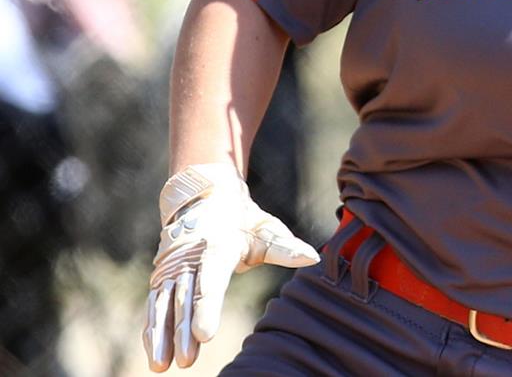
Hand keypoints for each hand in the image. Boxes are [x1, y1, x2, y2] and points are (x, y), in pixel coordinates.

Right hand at [144, 163, 318, 370]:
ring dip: (163, 336)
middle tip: (186, 359)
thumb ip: (285, 247)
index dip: (206, 309)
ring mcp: (172, 269)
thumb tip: (313, 257)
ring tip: (163, 365)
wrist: (205, 197)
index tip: (204, 336)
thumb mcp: (265, 229)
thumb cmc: (242, 220)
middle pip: (185, 299)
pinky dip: (153, 330)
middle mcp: (189, 259)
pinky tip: (155, 355)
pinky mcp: (162, 277)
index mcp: (216, 247)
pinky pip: (155, 306)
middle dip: (183, 331)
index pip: (210, 282)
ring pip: (164, 305)